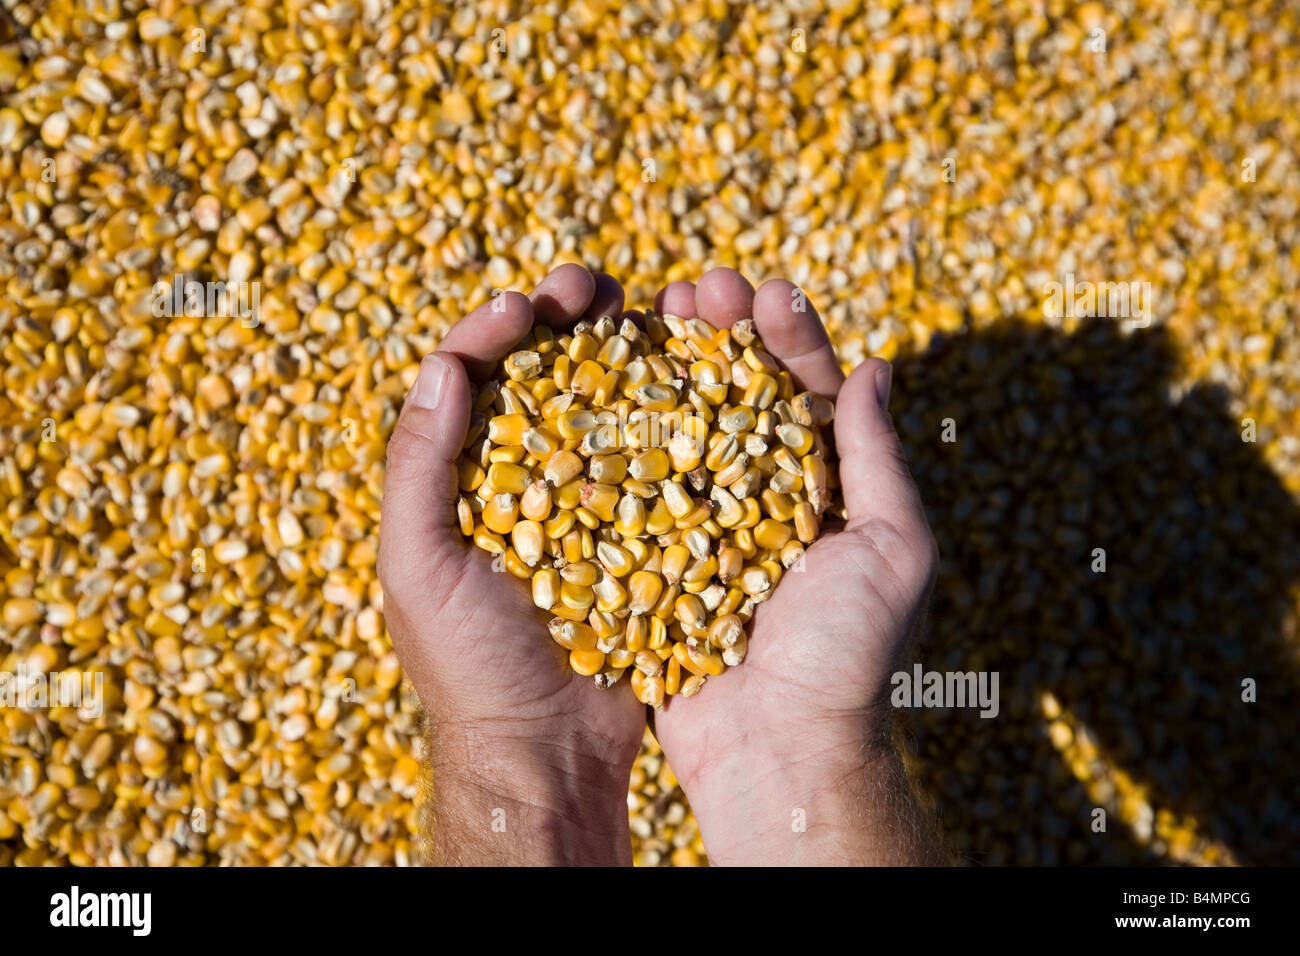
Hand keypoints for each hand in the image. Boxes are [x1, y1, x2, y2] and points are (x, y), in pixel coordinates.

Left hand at [378, 265, 644, 864]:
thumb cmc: (470, 661)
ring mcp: (588, 498)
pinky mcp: (643, 526)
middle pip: (544, 375)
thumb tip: (443, 365)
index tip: (525, 305)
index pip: (472, 379)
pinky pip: (656, 455)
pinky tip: (693, 372)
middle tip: (590, 285)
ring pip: (604, 401)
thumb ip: (419, 465)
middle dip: (564, 319)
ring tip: (646, 305)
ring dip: (623, 348)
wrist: (550, 747)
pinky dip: (672, 408)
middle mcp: (525, 476)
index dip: (495, 330)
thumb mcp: (418, 564)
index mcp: (462, 477)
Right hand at [650, 270, 948, 864]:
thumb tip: (877, 367)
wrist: (776, 746)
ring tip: (643, 315)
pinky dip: (621, 437)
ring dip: (666, 369)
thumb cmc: (847, 652)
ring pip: (682, 430)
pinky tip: (601, 390)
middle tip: (692, 286)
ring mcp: (705, 527)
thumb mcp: (893, 549)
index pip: (807, 395)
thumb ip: (879, 459)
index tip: (763, 287)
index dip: (787, 337)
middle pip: (737, 398)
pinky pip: (635, 489)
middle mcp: (763, 500)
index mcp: (825, 492)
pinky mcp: (655, 559)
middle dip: (718, 336)